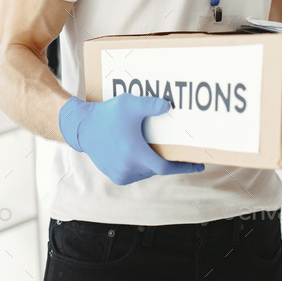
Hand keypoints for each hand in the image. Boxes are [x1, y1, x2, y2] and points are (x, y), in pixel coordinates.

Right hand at [58, 92, 204, 184]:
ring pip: (146, 171)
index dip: (184, 167)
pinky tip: (141, 152)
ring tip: (155, 147)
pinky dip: (141, 165)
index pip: (165, 168)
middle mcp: (129, 168)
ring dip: (153, 162)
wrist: (83, 127)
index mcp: (135, 154)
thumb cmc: (107, 115)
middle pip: (156, 168)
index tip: (198, 165)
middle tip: (176, 150)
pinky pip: (136, 173)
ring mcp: (121, 174)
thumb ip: (150, 104)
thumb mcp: (129, 105)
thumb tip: (169, 105)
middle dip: (167, 160)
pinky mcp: (115, 176)